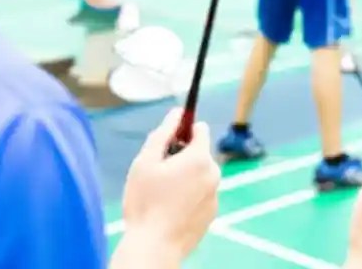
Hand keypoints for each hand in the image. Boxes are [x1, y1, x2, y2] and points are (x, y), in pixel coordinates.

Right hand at [120, 109, 220, 264]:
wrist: (154, 247)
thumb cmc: (145, 203)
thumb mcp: (145, 162)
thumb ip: (163, 133)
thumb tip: (176, 113)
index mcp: (199, 158)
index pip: (200, 129)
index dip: (183, 130)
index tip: (167, 140)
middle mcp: (213, 174)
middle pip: (199, 153)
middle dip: (181, 156)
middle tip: (157, 173)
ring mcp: (215, 195)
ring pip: (199, 176)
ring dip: (184, 177)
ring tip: (161, 195)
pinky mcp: (211, 214)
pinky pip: (200, 195)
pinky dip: (188, 197)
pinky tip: (169, 209)